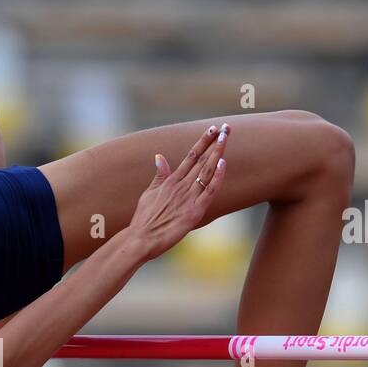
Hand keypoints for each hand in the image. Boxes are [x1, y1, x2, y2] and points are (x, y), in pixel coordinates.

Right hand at [128, 122, 228, 259]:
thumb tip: (159, 157)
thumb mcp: (149, 193)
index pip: (190, 156)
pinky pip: (209, 191)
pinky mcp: (194, 211)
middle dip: (214, 142)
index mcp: (171, 181)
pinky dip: (217, 177)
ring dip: (217, 152)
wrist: (141, 239)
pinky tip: (223, 164)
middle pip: (201, 159)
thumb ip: (158, 175)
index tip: (211, 129)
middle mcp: (181, 185)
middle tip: (226, 127)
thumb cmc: (143, 219)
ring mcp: (188, 197)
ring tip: (225, 137)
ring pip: (207, 170)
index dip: (202, 141)